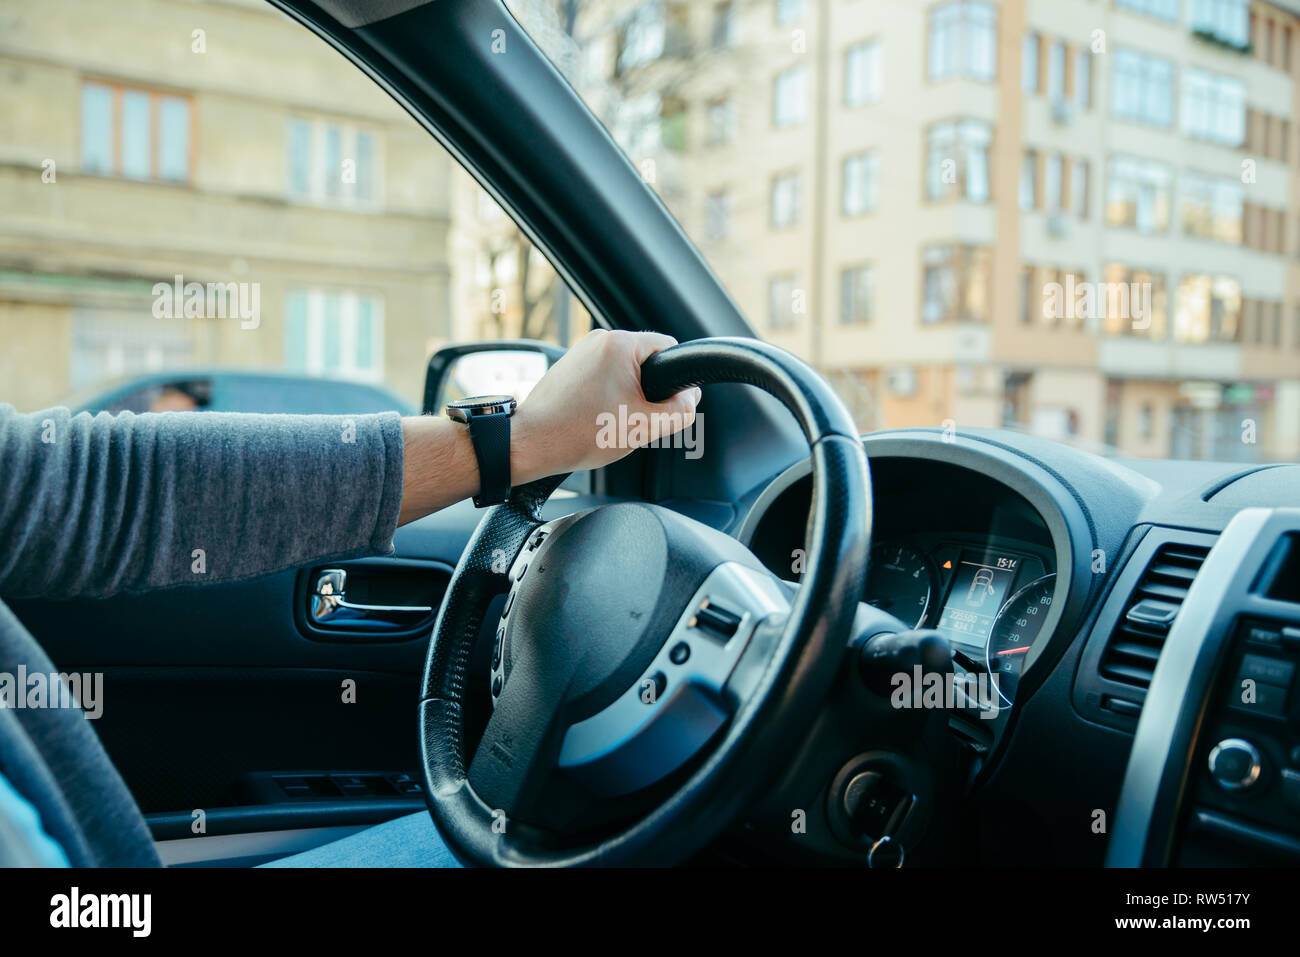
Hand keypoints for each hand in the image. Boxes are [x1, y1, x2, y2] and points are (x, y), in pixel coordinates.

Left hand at [512, 329, 700, 482]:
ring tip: (611, 422)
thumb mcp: (645, 426)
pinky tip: (595, 420)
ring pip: (624, 372)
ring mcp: (581, 351)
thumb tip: (690, 397)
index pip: (669, 348)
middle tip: (635, 419)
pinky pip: (602, 378)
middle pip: (646, 362)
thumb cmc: (580, 433)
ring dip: (627, 396)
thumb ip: (679, 410)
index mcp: (620, 344)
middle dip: (648, 391)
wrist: (531, 443)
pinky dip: (606, 397)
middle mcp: (599, 339)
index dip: (676, 380)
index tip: (665, 404)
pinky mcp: (569, 366)